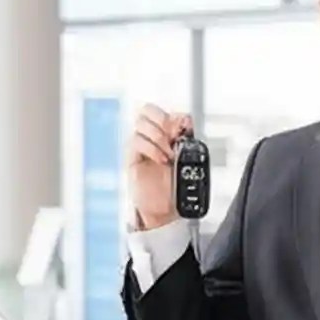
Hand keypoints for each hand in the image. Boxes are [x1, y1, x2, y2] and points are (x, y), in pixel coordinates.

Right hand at [129, 104, 191, 229]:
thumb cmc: (175, 187)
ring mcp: (141, 145)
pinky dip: (151, 148)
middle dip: (163, 119)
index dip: (176, 116)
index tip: (185, 129)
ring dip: (158, 136)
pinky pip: (136, 141)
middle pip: (148, 109)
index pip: (168, 112)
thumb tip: (188, 124)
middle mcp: (153, 136)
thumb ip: (188, 142)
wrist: (163, 210)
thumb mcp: (187, 163)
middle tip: (173, 136)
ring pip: (141, 123)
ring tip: (169, 154)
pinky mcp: (132, 157)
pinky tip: (161, 160)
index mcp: (169, 135)